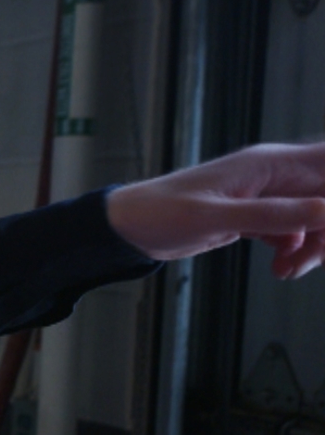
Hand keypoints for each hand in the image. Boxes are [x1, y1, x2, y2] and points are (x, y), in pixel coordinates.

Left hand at [106, 143, 324, 277]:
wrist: (129, 228)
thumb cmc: (160, 212)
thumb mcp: (216, 217)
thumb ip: (272, 215)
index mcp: (270, 163)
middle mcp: (275, 175)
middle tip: (314, 258)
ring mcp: (268, 196)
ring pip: (317, 217)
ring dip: (316, 246)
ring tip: (289, 270)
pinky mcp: (258, 216)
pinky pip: (296, 230)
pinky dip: (297, 250)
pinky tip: (281, 267)